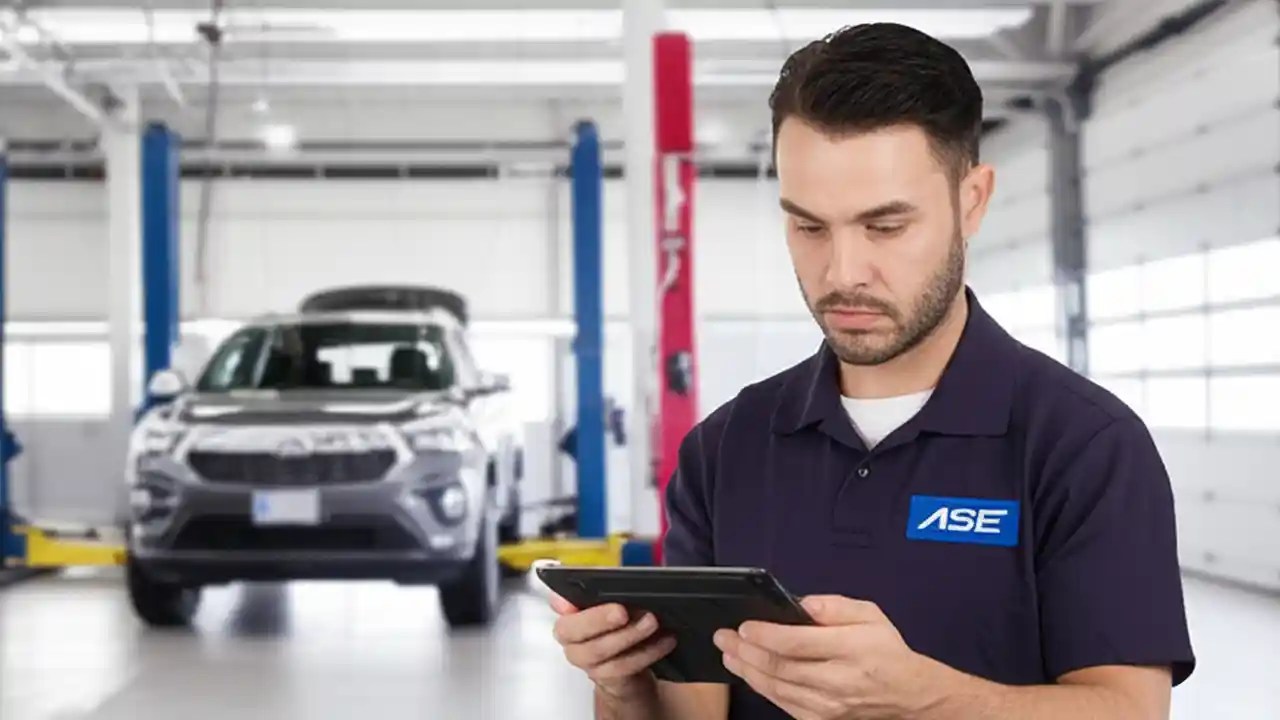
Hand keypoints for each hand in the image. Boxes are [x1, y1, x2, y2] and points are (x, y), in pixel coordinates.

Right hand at [550, 594, 677, 700]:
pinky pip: (623, 667)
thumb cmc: (620, 628)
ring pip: (600, 651)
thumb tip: (617, 572)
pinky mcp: (606, 678)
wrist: (628, 669)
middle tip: (622, 611)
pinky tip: (664, 640)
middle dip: (600, 619)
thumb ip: (609, 588)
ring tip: (651, 622)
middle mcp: (572, 640)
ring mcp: (587, 662)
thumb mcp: (616, 603)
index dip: (564, 601)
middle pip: (573, 631)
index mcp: (569, 615)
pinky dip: (647, 652)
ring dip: (629, 635)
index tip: (581, 598)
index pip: (560, 604)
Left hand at [713, 595, 941, 719]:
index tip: (744, 626)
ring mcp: (828, 706)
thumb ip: (836, 606)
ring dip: (747, 671)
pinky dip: (762, 689)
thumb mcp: (869, 614)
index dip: (766, 635)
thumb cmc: (884, 648)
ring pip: (777, 689)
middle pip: (781, 668)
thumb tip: (802, 604)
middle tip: (723, 637)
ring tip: (728, 654)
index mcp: (850, 649)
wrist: (907, 693)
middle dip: (746, 651)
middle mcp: (837, 680)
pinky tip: (748, 674)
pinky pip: (784, 705)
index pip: (798, 644)